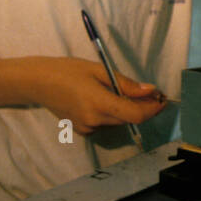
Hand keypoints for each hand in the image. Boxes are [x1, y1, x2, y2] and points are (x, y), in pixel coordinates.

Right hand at [26, 56, 167, 135]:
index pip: (135, 115)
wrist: (38, 82)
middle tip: (151, 91)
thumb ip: (125, 84)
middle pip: (129, 119)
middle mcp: (94, 121)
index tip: (162, 99)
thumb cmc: (68, 70)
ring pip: (118, 120)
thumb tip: (150, 91)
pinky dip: (111, 112)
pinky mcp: (82, 130)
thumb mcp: (99, 70)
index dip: (152, 109)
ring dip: (126, 108)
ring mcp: (87, 128)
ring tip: (119, 90)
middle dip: (143, 107)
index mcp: (99, 103)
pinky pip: (106, 122)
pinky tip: (102, 98)